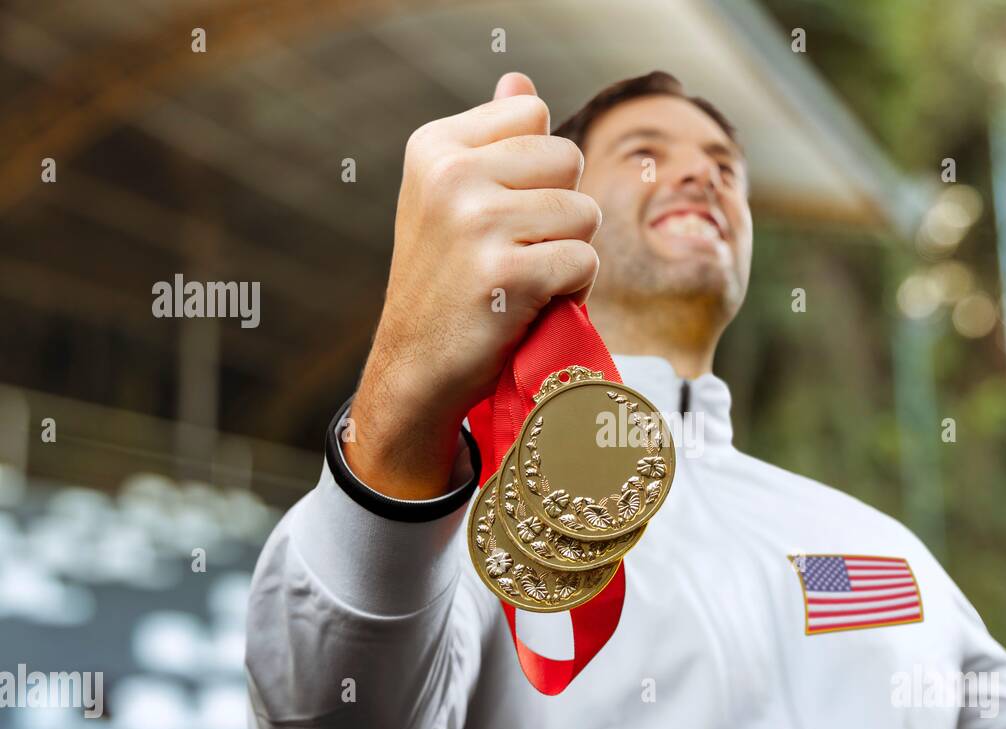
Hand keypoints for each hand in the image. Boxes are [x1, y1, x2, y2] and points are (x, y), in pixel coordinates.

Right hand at [347, 72, 601, 498]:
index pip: (533, 113)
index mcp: (436, 146)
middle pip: (569, 158)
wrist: (416, 366)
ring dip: (569, 253)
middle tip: (518, 250)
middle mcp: (451, 176)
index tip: (500, 209)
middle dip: (560, 210)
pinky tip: (532, 305)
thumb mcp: (452, 198)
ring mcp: (477, 224)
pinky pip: (585, 261)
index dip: (538, 167)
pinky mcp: (507, 274)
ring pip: (584, 212)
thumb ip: (492, 139)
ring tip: (523, 279)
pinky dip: (573, 290)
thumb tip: (520, 80)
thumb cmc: (446, 280)